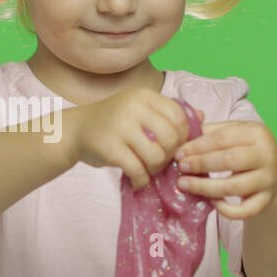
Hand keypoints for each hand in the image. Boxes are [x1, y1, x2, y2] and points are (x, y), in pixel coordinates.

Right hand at [67, 87, 192, 189]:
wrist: (74, 130)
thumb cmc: (112, 122)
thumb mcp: (139, 110)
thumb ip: (168, 113)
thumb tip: (202, 117)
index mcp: (144, 96)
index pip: (179, 116)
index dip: (183, 136)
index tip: (174, 147)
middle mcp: (133, 107)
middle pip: (171, 137)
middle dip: (170, 155)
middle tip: (161, 162)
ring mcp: (120, 126)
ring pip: (156, 155)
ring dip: (156, 169)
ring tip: (148, 170)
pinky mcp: (109, 147)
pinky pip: (137, 169)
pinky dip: (142, 180)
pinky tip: (138, 180)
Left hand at [173, 119, 276, 219]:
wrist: (273, 169)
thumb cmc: (244, 148)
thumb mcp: (232, 132)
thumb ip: (209, 130)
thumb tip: (182, 131)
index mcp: (257, 133)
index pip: (222, 138)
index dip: (198, 146)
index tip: (179, 153)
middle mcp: (267, 155)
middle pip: (229, 160)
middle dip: (200, 164)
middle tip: (181, 167)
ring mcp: (268, 180)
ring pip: (233, 187)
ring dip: (204, 187)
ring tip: (184, 184)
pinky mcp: (266, 200)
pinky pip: (244, 211)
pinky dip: (225, 209)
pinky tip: (210, 202)